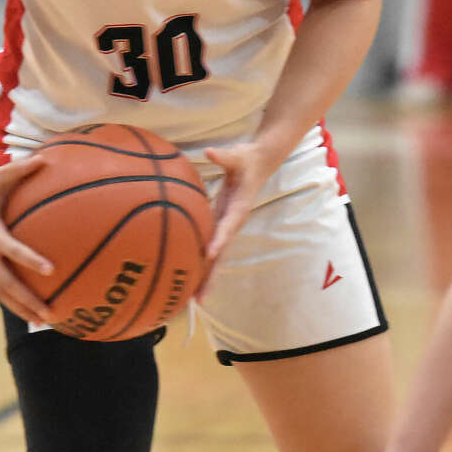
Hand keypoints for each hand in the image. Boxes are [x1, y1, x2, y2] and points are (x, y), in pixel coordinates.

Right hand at [0, 156, 55, 323]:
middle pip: (7, 285)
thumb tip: (47, 158)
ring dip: (23, 308)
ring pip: (2, 293)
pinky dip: (14, 300)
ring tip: (46, 323)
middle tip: (52, 314)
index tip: (50, 270)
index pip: (12, 250)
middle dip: (29, 301)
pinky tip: (32, 311)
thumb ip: (23, 168)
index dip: (30, 260)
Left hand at [199, 141, 282, 295]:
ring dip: (206, 277)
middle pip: (222, 254)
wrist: (261, 163)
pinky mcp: (221, 225)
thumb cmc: (247, 159)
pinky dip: (202, 264)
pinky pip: (211, 248)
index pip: (228, 227)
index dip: (219, 240)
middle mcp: (233, 223)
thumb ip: (223, 156)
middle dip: (211, 276)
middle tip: (199, 300)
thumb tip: (210, 151)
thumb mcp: (237, 155)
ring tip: (192, 300)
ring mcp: (227, 226)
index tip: (209, 254)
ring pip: (217, 257)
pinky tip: (190, 276)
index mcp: (239, 209)